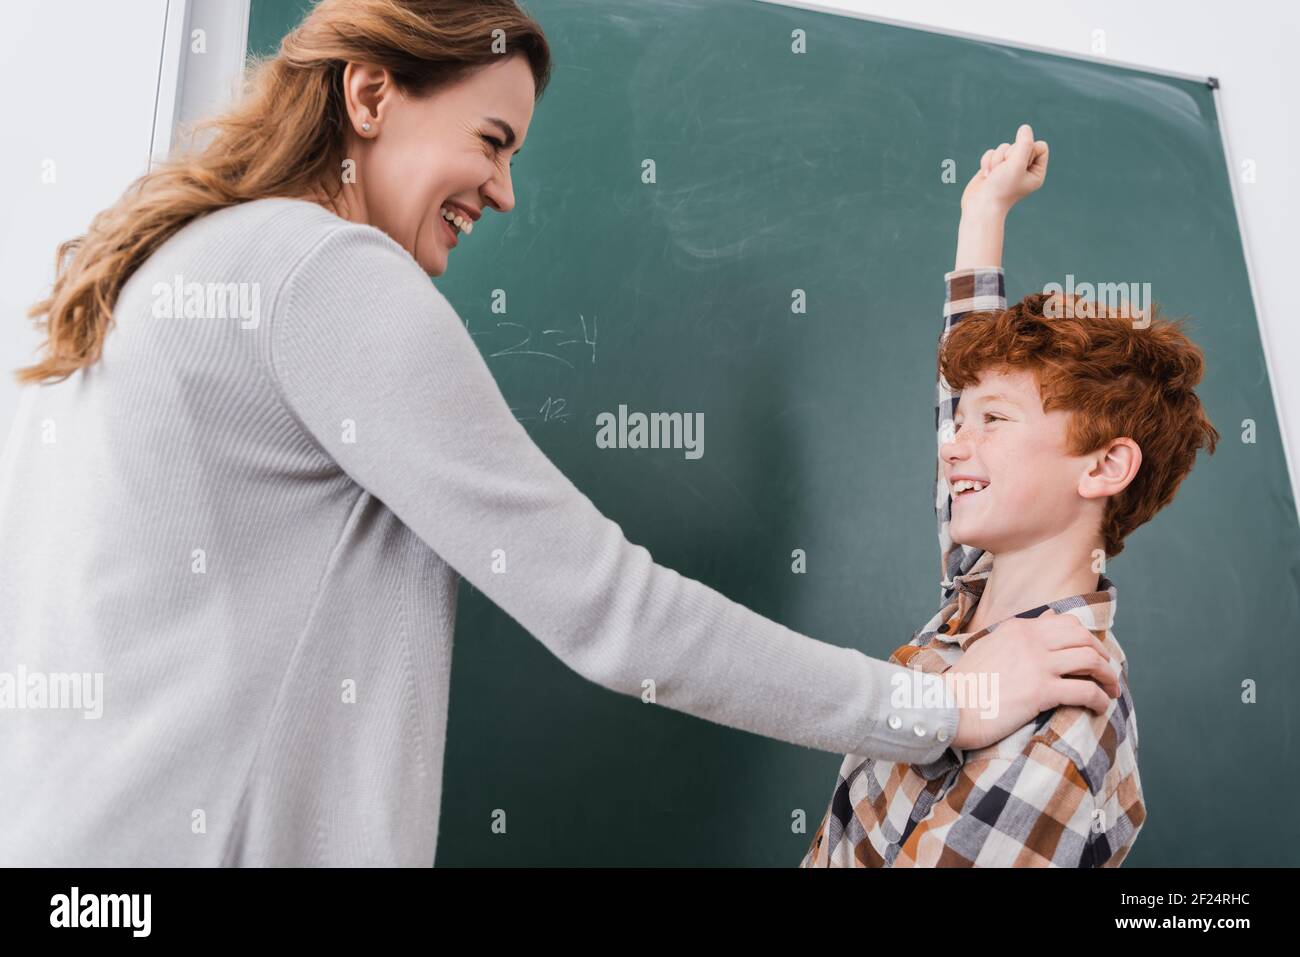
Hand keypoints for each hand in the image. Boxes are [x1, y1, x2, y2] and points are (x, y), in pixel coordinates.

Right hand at [943, 610, 1118, 750]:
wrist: (947, 706)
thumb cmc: (965, 683)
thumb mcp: (989, 647)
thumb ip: (1016, 636)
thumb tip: (1044, 621)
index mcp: (1017, 628)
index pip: (1065, 623)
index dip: (1086, 638)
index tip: (1092, 654)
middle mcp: (1030, 640)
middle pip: (1083, 638)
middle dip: (1102, 655)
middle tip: (1108, 673)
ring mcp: (1037, 664)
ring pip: (1090, 661)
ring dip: (1108, 676)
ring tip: (1111, 691)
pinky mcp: (1041, 691)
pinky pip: (1085, 691)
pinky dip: (1099, 699)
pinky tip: (1099, 706)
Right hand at [960, 123, 1048, 216]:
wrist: (980, 205)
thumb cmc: (1001, 188)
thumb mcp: (1017, 164)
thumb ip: (1024, 143)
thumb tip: (1025, 128)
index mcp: (1036, 172)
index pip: (1040, 146)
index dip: (1028, 150)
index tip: (1019, 165)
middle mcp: (1024, 169)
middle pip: (1021, 144)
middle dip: (1009, 155)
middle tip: (1004, 172)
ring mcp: (1008, 168)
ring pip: (1004, 147)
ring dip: (996, 159)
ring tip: (994, 175)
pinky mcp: (994, 167)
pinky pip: (992, 151)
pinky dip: (987, 161)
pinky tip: (986, 175)